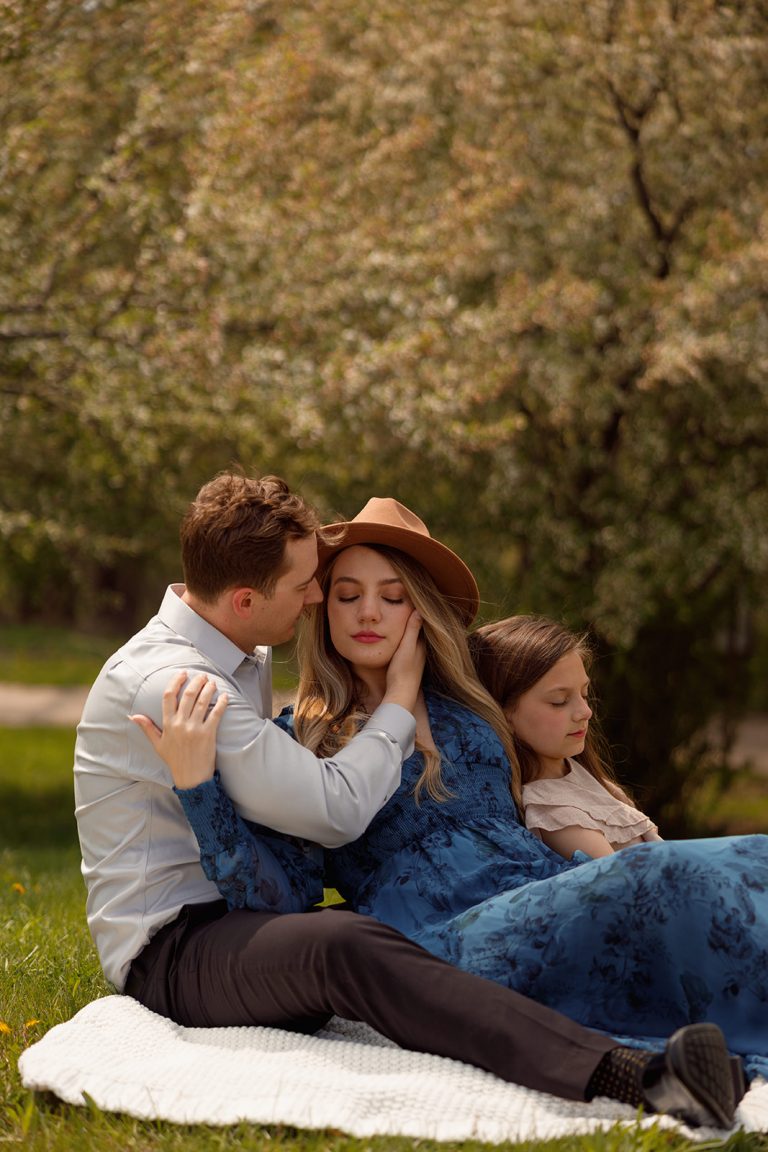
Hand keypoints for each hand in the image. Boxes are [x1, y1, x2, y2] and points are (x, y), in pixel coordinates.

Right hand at [130, 671, 227, 789]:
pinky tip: (224, 697)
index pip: (169, 697)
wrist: (191, 778)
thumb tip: (133, 716)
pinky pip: (216, 714)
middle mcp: (180, 724)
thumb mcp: (158, 744)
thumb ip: (147, 728)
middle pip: (188, 695)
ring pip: (202, 702)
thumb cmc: (174, 760)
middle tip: (202, 676)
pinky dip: (221, 703)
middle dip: (196, 682)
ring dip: (208, 689)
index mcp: (168, 724)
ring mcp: (195, 728)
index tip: (182, 673)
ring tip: (212, 682)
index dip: (175, 682)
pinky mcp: (208, 734)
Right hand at [383, 611, 424, 713]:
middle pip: (419, 631)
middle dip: (414, 620)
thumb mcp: (406, 647)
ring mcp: (416, 658)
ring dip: (410, 630)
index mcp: (422, 644)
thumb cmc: (402, 670)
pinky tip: (401, 640)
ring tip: (403, 618)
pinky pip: (409, 647)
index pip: (421, 623)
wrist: (401, 694)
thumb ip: (412, 630)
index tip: (411, 600)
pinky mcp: (410, 665)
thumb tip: (420, 610)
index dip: (417, 612)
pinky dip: (407, 640)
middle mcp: (422, 650)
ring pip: (414, 640)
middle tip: (406, 605)